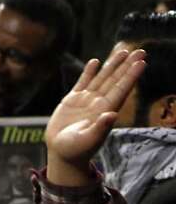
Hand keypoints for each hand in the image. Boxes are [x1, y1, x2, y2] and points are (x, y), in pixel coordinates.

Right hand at [45, 49, 145, 185]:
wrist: (61, 152)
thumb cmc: (76, 150)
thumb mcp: (88, 141)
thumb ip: (100, 128)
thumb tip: (111, 114)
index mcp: (105, 111)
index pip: (121, 89)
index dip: (131, 75)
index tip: (141, 63)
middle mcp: (99, 103)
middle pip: (115, 80)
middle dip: (127, 65)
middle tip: (140, 51)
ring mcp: (86, 100)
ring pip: (102, 78)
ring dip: (112, 65)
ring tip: (122, 51)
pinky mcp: (72, 100)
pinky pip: (82, 82)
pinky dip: (88, 72)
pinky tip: (95, 62)